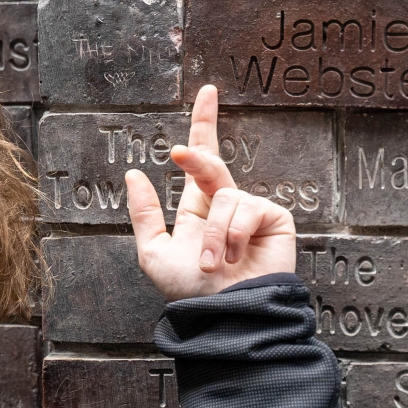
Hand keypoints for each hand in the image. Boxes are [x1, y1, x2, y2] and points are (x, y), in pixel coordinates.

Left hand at [125, 85, 296, 300]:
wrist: (225, 315)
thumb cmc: (191, 292)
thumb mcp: (154, 253)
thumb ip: (146, 213)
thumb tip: (135, 174)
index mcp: (199, 208)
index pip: (202, 160)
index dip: (204, 124)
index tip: (207, 92)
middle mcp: (225, 206)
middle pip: (212, 164)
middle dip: (197, 156)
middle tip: (179, 153)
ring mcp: (250, 211)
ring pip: (224, 195)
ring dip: (212, 233)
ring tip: (212, 263)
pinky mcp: (273, 218)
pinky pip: (246, 207)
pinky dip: (233, 234)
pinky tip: (235, 257)